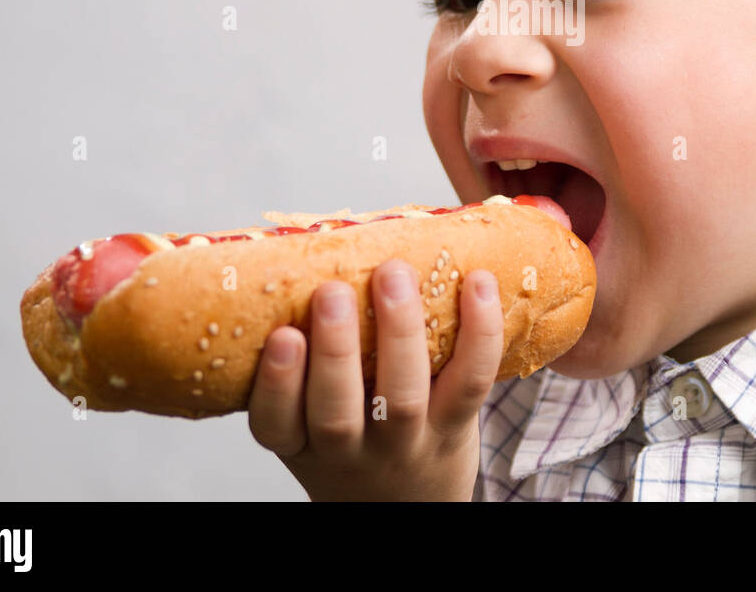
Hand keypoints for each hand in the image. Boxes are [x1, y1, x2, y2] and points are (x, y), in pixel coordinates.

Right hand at [247, 259, 503, 500]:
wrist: (407, 504)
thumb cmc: (353, 438)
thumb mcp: (310, 417)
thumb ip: (305, 359)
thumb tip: (306, 251)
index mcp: (300, 441)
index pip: (276, 422)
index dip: (277, 382)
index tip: (283, 335)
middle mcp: (348, 450)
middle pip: (337, 412)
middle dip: (335, 350)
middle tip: (333, 292)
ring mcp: (406, 442)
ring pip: (403, 397)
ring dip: (399, 332)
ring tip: (393, 274)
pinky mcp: (455, 428)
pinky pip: (470, 382)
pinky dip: (479, 332)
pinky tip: (477, 284)